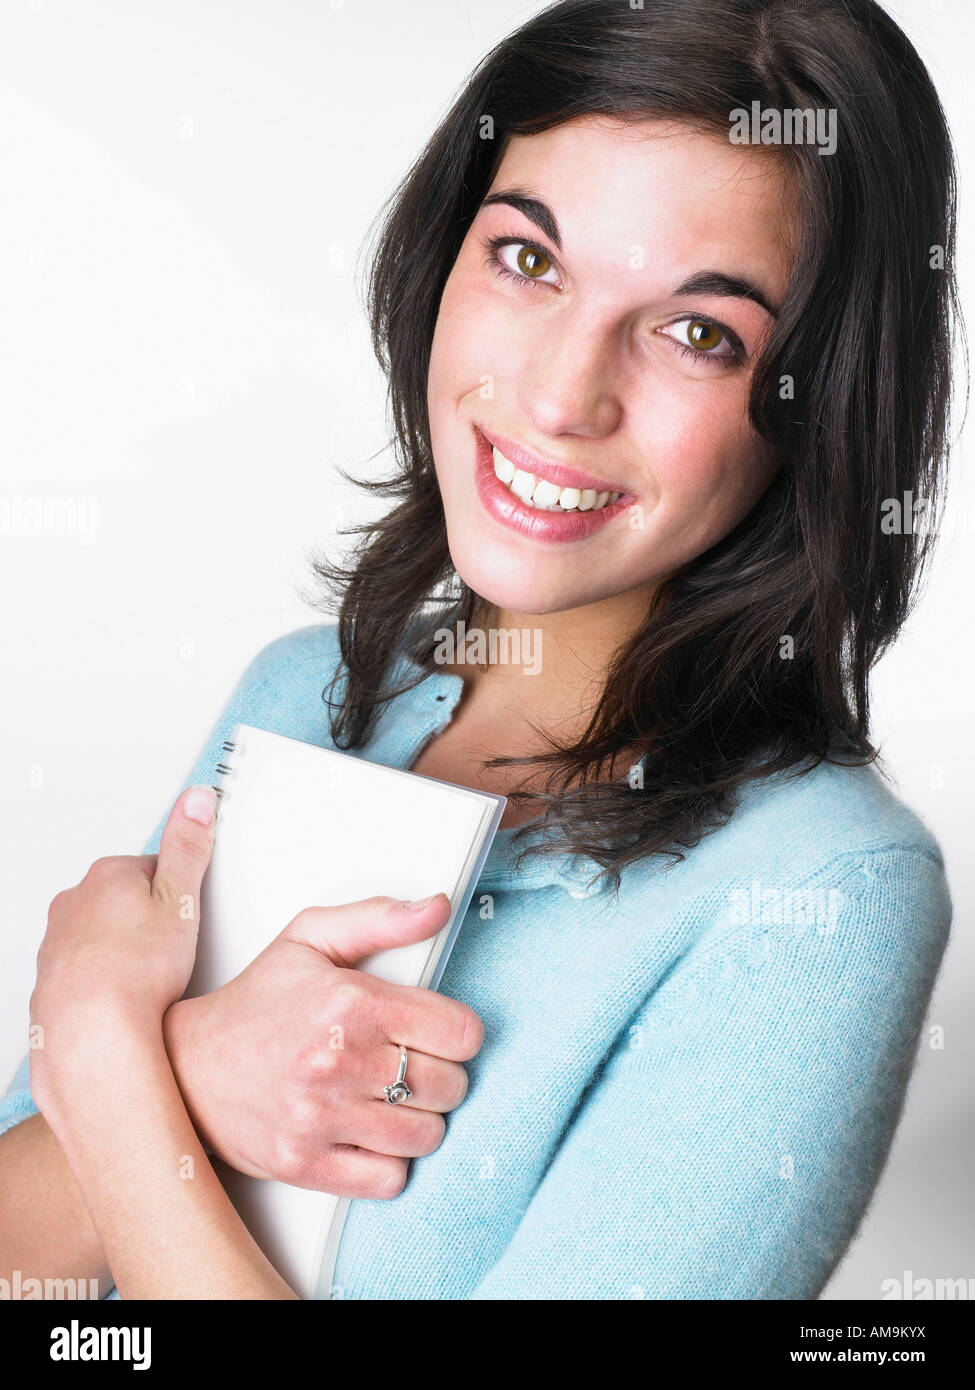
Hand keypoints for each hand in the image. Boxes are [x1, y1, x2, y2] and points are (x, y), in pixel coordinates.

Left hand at [29, 784, 218, 1120]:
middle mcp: (74, 904)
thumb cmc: (132, 975)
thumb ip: (188, 847)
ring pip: (104, 939)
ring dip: (127, 953)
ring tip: (156, 979)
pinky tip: (132, 1001)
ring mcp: (59, 945)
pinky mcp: (52, 982)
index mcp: (108, 876)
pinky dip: (108, 984)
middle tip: (176, 947)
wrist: (91, 1039)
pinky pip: (89, 975)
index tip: (190, 913)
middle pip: (125, 902)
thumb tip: (194, 800)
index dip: (181, 893)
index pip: (153, 868)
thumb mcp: (182, 900)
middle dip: (150, 921)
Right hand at [162, 893, 483, 1198]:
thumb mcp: (310, 938)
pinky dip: (389, 1161)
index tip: (441, 1034)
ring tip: (392, 1099)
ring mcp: (321, 1118)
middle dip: (443, 1076)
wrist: (185, 1065)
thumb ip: (380, 919)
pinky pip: (388, 1179)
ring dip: (419, 1120)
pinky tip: (369, 1133)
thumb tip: (438, 908)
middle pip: (450, 1087)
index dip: (460, 1034)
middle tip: (413, 1065)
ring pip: (426, 1136)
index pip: (460, 1033)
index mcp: (350, 1003)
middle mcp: (339, 1061)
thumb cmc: (254, 1003)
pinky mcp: (306, 1164)